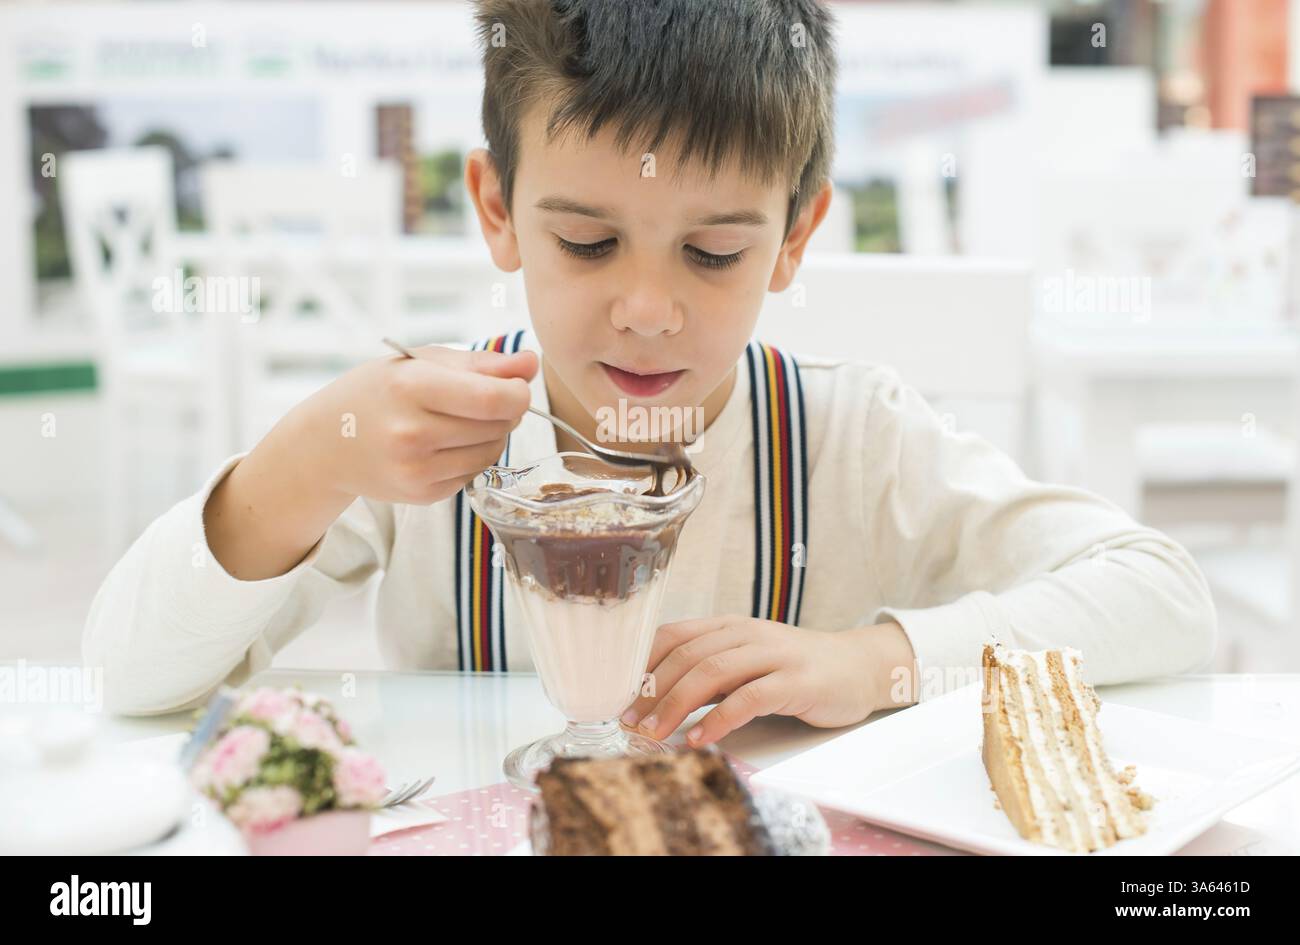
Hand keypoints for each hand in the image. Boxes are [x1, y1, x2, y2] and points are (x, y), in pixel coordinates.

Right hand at [302, 342, 537, 504]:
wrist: (327, 443)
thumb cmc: (379, 392)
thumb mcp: (422, 362)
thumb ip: (482, 364)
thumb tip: (532, 364)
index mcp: (411, 387)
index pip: (495, 398)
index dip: (518, 392)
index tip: (514, 386)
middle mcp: (412, 432)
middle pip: (499, 425)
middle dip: (504, 411)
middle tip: (477, 401)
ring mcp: (417, 469)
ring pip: (492, 452)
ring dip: (492, 435)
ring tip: (459, 421)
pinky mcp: (423, 495)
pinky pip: (474, 473)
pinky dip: (471, 457)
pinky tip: (443, 445)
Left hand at [620, 616, 914, 747]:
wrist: (858, 667)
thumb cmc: (794, 668)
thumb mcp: (746, 661)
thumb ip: (708, 672)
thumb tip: (656, 696)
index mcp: (728, 626)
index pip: (672, 634)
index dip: (641, 663)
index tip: (618, 694)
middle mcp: (747, 633)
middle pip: (687, 655)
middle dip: (652, 690)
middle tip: (629, 721)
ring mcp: (773, 654)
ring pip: (713, 672)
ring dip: (677, 705)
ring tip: (655, 734)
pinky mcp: (796, 680)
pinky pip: (750, 698)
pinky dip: (720, 720)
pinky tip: (701, 739)